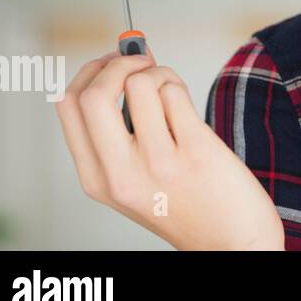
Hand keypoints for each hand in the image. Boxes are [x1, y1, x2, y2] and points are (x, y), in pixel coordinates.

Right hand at [55, 47, 284, 249]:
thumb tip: (122, 64)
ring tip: (172, 93)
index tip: (110, 63)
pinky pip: (176, 93)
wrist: (232, 240)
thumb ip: (119, 134)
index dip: (89, 73)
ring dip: (159, 73)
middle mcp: (121, 174)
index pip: (67, 107)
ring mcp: (158, 163)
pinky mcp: (195, 150)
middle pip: (93, 94)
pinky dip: (179, 87)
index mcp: (97, 180)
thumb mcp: (135, 180)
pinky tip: (187, 109)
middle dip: (117, 63)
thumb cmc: (186, 204)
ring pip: (141, 84)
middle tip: (140, 60)